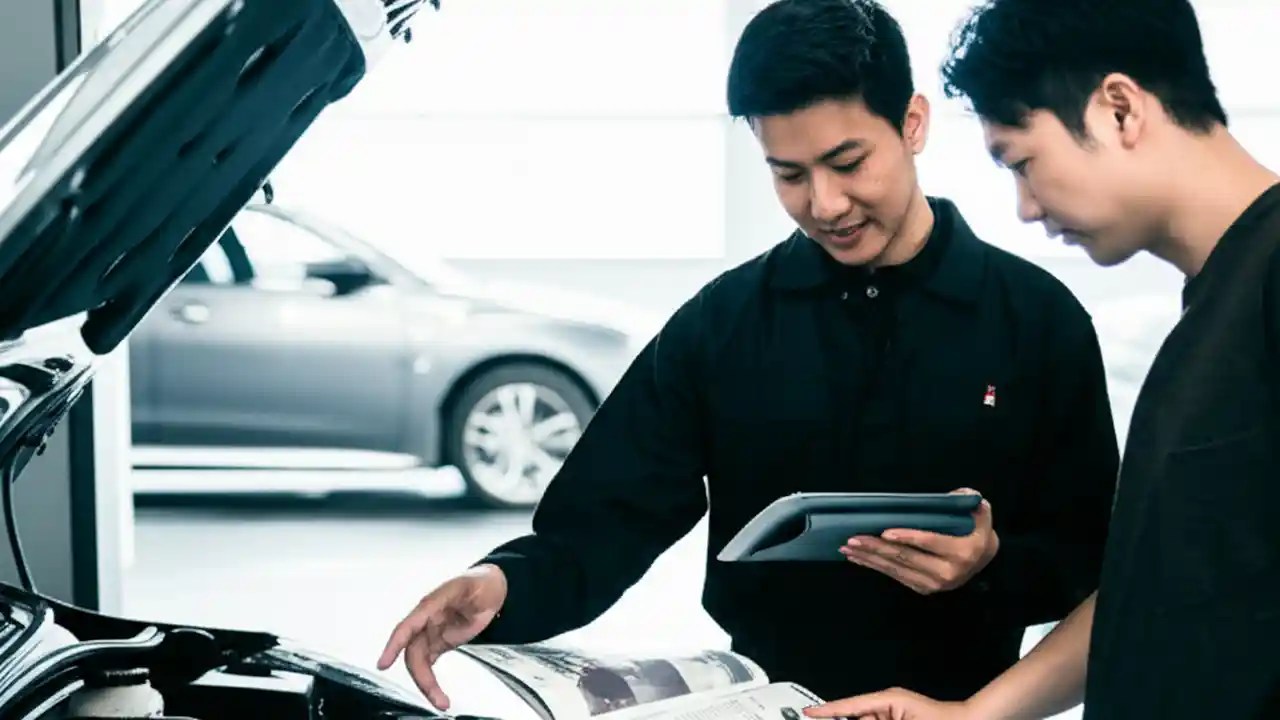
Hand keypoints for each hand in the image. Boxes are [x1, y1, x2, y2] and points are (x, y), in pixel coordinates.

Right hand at [377, 564, 507, 709]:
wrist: (489, 588)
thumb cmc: (479, 583)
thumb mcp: (472, 585)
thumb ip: (462, 592)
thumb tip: (448, 598)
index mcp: (430, 606)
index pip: (407, 627)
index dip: (394, 645)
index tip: (383, 664)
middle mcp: (425, 622)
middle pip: (414, 654)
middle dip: (422, 678)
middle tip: (439, 699)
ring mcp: (431, 634)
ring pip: (419, 663)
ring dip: (427, 684)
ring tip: (442, 702)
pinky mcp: (439, 643)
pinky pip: (427, 664)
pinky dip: (429, 680)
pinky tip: (437, 694)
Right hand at [803, 687, 972, 719]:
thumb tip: (851, 717)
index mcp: (888, 700)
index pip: (849, 706)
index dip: (826, 711)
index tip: (808, 714)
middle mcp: (890, 707)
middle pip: (859, 718)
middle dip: (845, 718)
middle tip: (824, 716)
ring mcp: (896, 716)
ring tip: (834, 714)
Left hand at [841, 489, 997, 594]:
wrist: (983, 560)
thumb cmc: (975, 531)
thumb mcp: (981, 514)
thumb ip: (971, 502)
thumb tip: (955, 494)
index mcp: (962, 552)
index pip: (930, 542)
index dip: (907, 537)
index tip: (884, 532)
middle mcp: (947, 573)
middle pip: (905, 557)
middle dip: (876, 547)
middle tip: (853, 538)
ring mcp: (933, 584)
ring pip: (895, 569)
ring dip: (868, 558)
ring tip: (847, 548)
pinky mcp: (922, 589)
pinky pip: (894, 576)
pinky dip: (873, 566)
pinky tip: (857, 558)